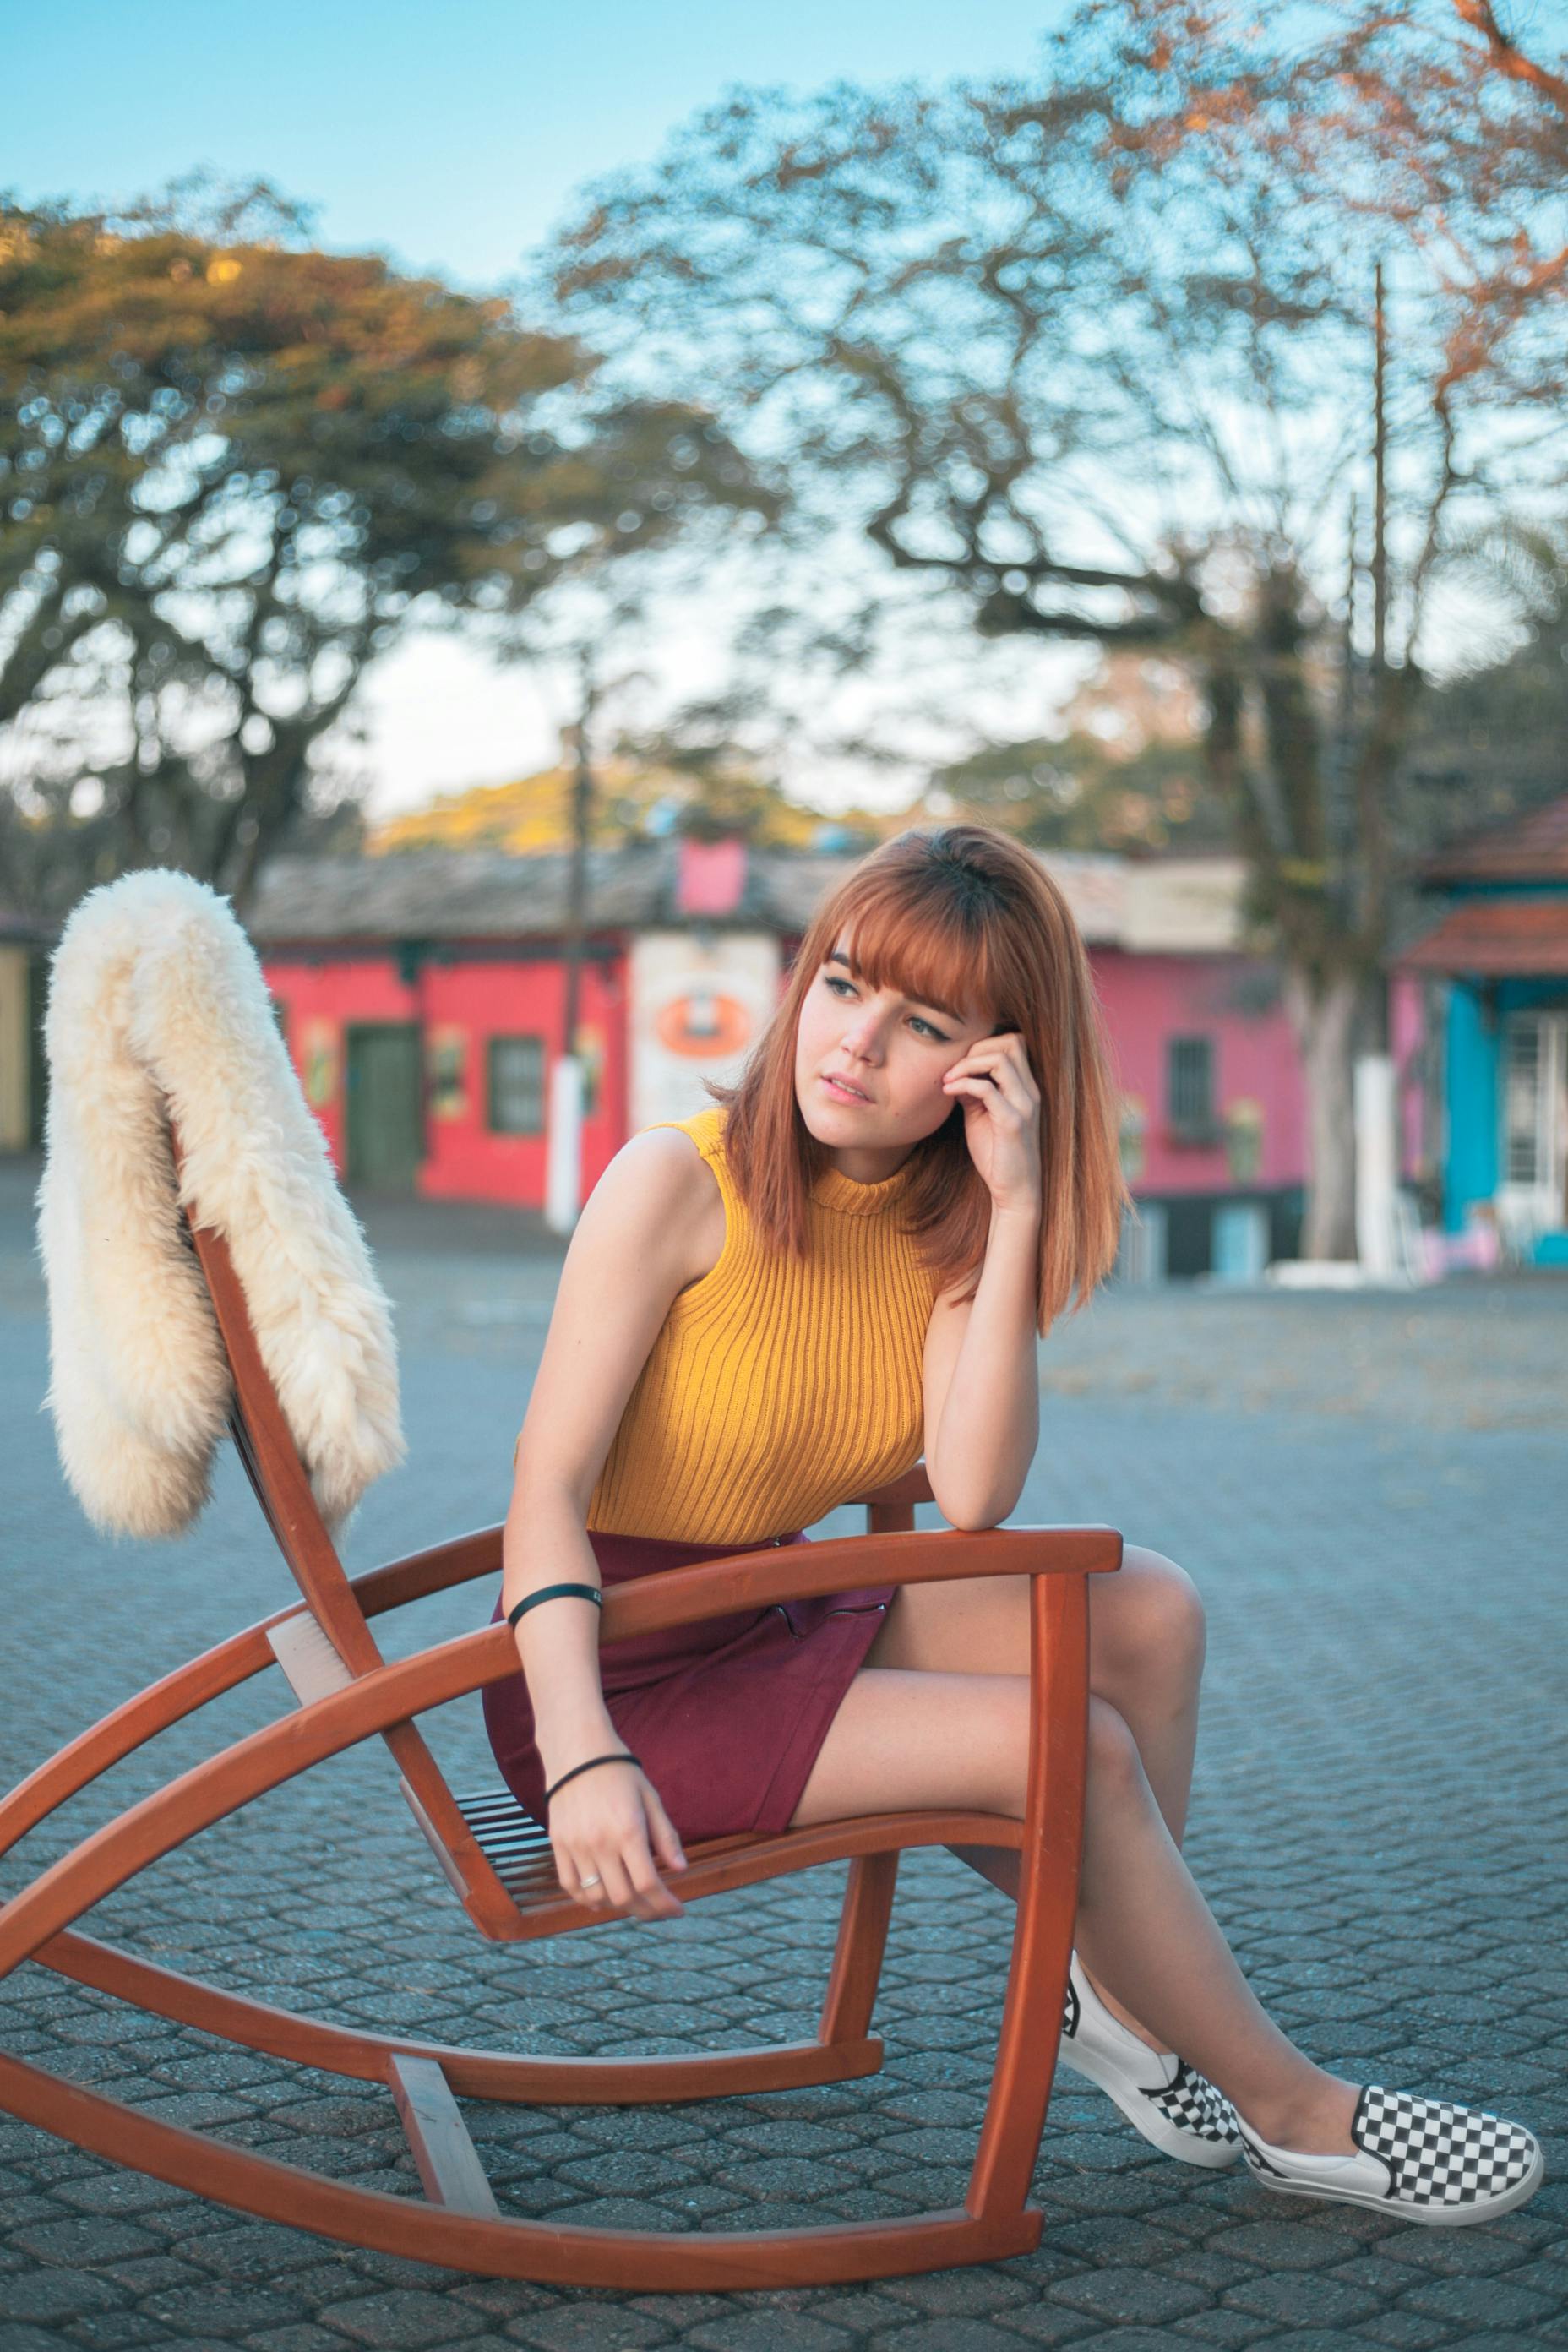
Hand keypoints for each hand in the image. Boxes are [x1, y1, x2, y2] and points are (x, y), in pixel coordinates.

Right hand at [549, 1758, 688, 1920]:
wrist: (577, 1750)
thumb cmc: (619, 1771)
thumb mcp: (650, 1798)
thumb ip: (665, 1836)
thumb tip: (680, 1870)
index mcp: (628, 1831)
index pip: (649, 1884)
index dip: (665, 1904)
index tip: (678, 1910)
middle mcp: (600, 1843)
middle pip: (624, 1897)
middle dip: (647, 1911)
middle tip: (660, 1910)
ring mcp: (576, 1846)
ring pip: (597, 1897)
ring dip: (618, 1907)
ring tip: (635, 1901)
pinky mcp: (558, 1845)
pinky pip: (570, 1885)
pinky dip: (587, 1899)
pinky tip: (602, 1898)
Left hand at [941, 1032, 1042, 1218]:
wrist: (1015, 1191)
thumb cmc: (997, 1154)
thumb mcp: (980, 1115)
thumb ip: (972, 1091)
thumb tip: (955, 1072)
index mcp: (1026, 1087)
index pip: (1014, 1042)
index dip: (984, 1045)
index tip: (959, 1065)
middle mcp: (1030, 1092)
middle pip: (1011, 1042)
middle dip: (976, 1048)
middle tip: (952, 1069)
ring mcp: (1024, 1106)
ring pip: (1001, 1059)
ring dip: (967, 1064)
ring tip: (948, 1080)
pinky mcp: (1012, 1123)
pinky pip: (987, 1089)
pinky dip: (963, 1083)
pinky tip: (948, 1093)